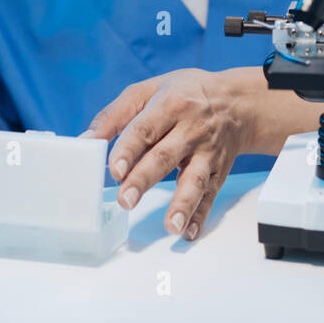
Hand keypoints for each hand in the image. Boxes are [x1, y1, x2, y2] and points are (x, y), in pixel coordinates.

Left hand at [83, 67, 258, 240]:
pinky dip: (200, 215)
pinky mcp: (219, 171)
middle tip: (125, 200)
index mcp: (170, 104)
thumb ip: (115, 115)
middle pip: (165, 156)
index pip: (146, 129)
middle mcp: (192, 128)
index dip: (129, 150)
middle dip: (144, 180)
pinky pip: (210, 195)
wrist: (236, 101)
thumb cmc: (185, 94)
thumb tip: (87, 140)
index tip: (114, 170)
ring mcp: (208, 152)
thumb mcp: (149, 91)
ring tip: (171, 225)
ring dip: (183, 203)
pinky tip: (188, 232)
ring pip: (195, 179)